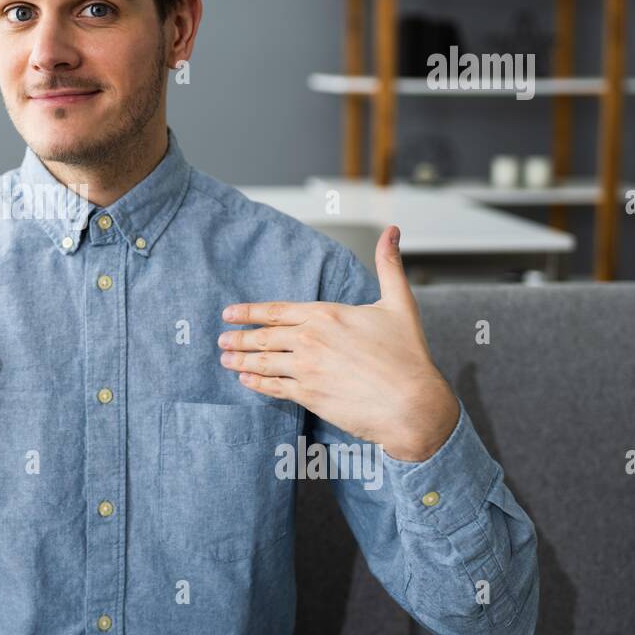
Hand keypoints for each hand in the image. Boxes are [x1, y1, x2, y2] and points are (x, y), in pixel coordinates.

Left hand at [218, 225, 458, 461]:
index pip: (275, 311)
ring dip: (240, 361)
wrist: (412, 404)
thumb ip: (388, 265)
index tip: (229, 314)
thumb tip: (392, 231)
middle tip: (222, 339)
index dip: (248, 312)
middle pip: (263, 337)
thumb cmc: (407, 355)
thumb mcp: (400, 303)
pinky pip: (273, 388)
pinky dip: (256, 384)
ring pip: (263, 363)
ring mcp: (306, 369)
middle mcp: (310, 340)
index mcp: (325, 315)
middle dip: (239, 338)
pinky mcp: (309, 395)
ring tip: (225, 359)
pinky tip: (246, 382)